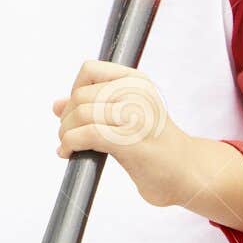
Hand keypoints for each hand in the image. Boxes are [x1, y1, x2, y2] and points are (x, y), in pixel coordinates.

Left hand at [52, 59, 192, 207]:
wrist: (186, 173)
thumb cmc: (154, 146)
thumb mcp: (125, 117)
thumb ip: (93, 106)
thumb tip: (56, 105)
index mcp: (137, 81)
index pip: (89, 70)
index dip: (74, 91)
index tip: (76, 112)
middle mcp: (137, 93)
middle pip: (80, 95)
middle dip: (66, 118)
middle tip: (68, 135)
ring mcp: (135, 115)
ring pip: (80, 114)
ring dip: (66, 132)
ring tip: (69, 146)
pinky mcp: (129, 140)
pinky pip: (85, 134)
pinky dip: (70, 144)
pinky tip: (69, 153)